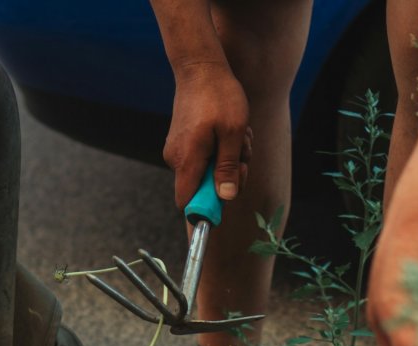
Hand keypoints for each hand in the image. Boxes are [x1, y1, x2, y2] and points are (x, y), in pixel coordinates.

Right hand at [163, 61, 251, 207]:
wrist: (200, 66)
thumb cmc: (219, 96)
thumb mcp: (233, 132)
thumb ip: (228, 168)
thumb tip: (226, 197)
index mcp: (187, 160)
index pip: (187, 203)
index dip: (207, 207)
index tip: (227, 193)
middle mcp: (176, 159)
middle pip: (203, 189)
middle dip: (228, 176)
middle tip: (242, 153)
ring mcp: (178, 150)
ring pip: (208, 172)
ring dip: (229, 159)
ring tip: (237, 134)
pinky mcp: (183, 143)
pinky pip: (205, 158)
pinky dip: (221, 149)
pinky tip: (229, 130)